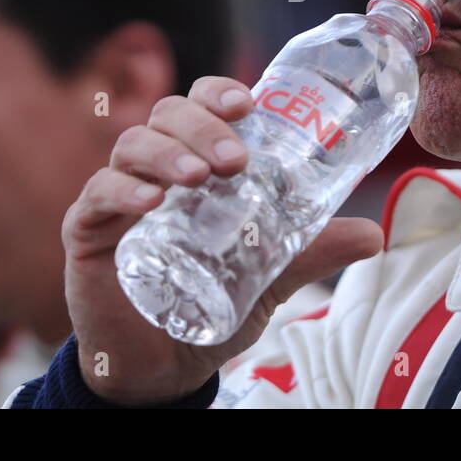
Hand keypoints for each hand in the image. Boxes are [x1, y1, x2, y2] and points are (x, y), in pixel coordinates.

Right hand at [61, 75, 383, 404]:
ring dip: (167, 153)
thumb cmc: (211, 303)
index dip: (217, 93)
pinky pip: (97, 194)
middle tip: (234, 160)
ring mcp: (117, 196)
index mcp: (193, 163)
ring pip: (132, 145)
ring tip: (197, 179)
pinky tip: (150, 203)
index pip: (198, 105)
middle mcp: (154, 169)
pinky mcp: (86, 230)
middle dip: (201, 126)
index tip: (247, 103)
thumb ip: (313, 249)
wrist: (164, 366)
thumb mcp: (271, 274)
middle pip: (166, 115)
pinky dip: (123, 190)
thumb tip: (374, 235)